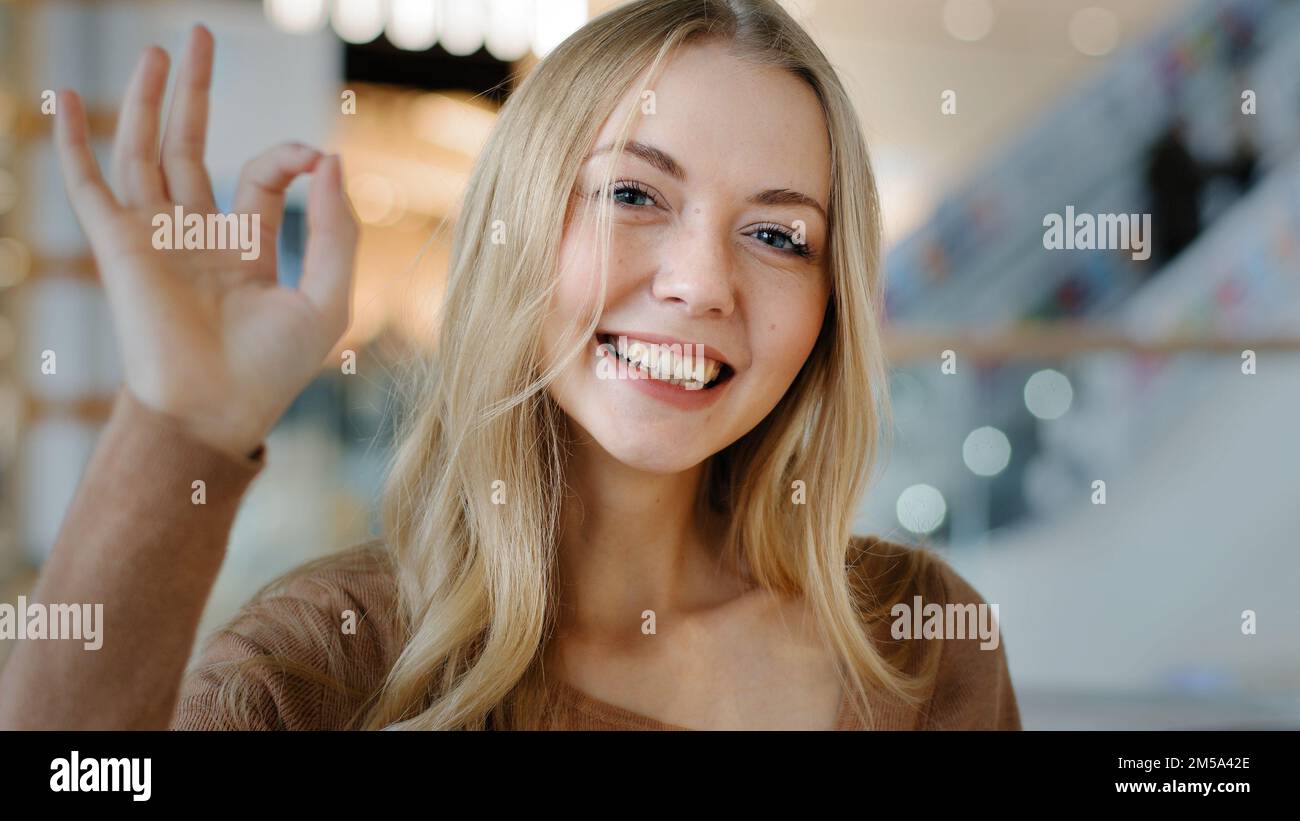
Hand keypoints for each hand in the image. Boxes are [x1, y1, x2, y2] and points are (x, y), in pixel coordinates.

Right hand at [53, 25, 356, 459]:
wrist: (217, 409)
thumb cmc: (274, 369)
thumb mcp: (328, 297)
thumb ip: (338, 231)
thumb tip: (331, 159)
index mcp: (245, 248)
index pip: (261, 178)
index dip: (289, 158)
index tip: (317, 160)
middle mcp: (196, 237)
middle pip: (190, 148)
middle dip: (196, 93)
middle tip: (201, 37)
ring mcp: (155, 238)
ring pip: (145, 153)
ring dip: (149, 102)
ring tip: (158, 51)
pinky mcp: (119, 244)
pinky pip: (87, 183)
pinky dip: (75, 141)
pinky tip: (63, 98)